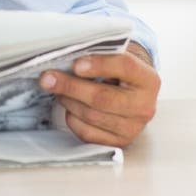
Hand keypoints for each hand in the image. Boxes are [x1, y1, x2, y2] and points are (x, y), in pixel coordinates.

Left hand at [39, 42, 159, 147]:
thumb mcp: (115, 57)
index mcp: (148, 78)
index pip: (125, 67)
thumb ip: (98, 54)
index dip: (99, 65)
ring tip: (57, 89)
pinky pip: (88, 133)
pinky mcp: (119, 142)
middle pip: (103, 98)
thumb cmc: (117, 70)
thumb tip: (64, 55)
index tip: (75, 64)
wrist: (131, 92)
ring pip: (92, 115)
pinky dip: (73, 119)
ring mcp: (133, 128)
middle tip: (48, 78)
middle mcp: (145, 106)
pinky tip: (69, 107)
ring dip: (68, 100)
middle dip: (71, 86)